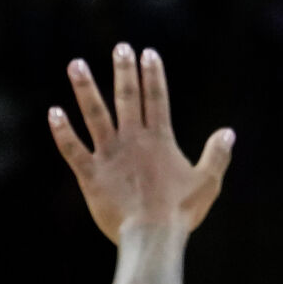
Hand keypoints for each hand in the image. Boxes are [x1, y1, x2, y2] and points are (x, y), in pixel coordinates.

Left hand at [49, 44, 233, 243]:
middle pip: (127, 98)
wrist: (152, 236)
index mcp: (159, 140)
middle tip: (120, 48)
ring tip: (75, 64)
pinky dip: (62, 131)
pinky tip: (53, 112)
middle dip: (124, 71)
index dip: (153, 75)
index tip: (147, 53)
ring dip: (85, 88)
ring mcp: (110, 155)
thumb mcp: (207, 182)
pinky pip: (72, 149)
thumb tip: (229, 132)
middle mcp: (133, 141)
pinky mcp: (90, 174)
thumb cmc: (180, 212)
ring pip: (95, 115)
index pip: (157, 99)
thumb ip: (217, 155)